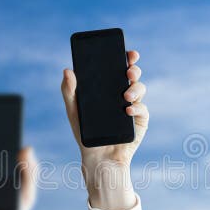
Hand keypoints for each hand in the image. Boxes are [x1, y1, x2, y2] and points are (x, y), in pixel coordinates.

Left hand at [61, 50, 147, 209]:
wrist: (96, 158)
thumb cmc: (85, 133)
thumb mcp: (73, 110)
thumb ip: (69, 91)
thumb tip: (67, 70)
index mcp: (109, 88)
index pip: (118, 67)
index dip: (125, 57)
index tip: (126, 52)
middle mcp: (123, 94)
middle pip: (132, 75)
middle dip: (133, 69)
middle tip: (128, 70)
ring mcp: (133, 106)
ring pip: (140, 89)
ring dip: (135, 88)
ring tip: (126, 95)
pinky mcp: (140, 121)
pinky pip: (142, 110)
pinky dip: (136, 108)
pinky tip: (127, 109)